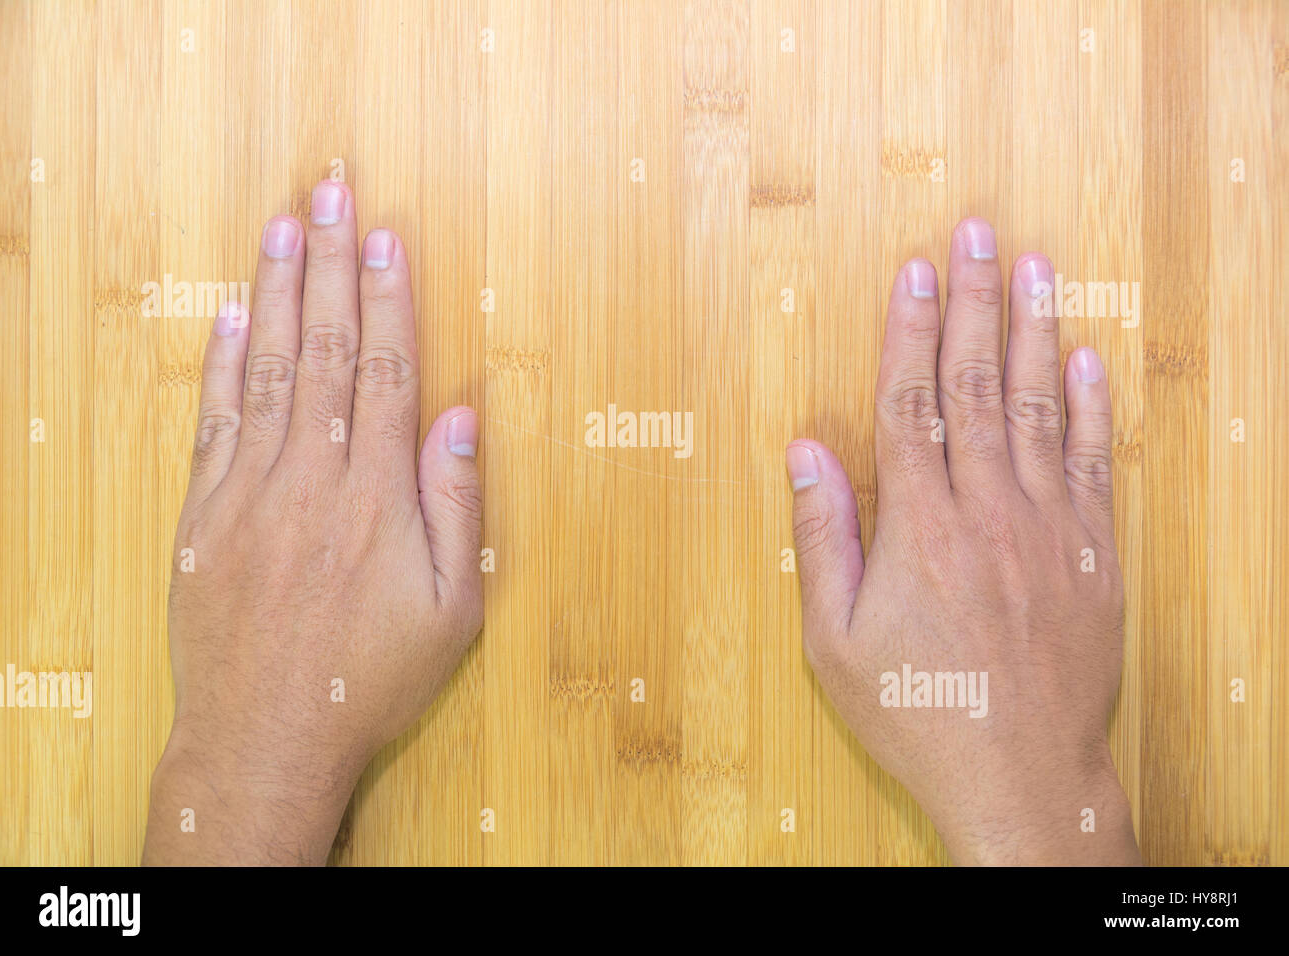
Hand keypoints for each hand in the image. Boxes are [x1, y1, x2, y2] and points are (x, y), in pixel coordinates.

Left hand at [144, 182, 482, 864]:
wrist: (266, 735)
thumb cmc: (371, 677)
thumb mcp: (452, 606)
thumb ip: (456, 505)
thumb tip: (463, 418)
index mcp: (376, 494)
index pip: (383, 368)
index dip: (386, 297)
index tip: (385, 236)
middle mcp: (310, 475)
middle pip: (322, 348)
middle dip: (330, 263)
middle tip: (332, 192)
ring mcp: (250, 490)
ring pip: (266, 368)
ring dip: (275, 292)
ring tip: (283, 226)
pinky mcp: (205, 513)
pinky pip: (213, 420)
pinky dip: (221, 363)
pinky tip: (230, 315)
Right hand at [787, 218, 1138, 864]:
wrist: (1022, 777)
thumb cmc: (918, 711)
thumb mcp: (835, 641)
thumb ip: (822, 539)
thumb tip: (806, 452)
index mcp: (918, 527)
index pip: (911, 403)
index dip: (910, 331)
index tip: (913, 271)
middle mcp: (987, 511)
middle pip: (978, 385)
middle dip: (973, 302)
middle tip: (975, 233)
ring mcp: (1048, 528)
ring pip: (1040, 407)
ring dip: (1035, 331)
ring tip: (1033, 267)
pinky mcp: (1092, 554)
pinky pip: (1093, 463)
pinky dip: (1091, 408)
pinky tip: (1086, 361)